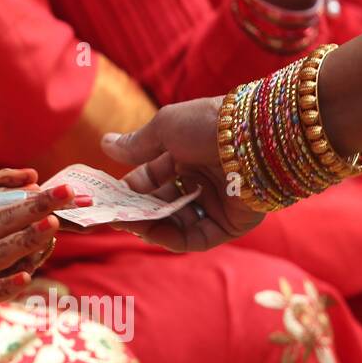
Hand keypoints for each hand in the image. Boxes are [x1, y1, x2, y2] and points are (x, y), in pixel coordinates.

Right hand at [0, 169, 82, 333]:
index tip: (66, 189)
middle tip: (68, 193)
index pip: (4, 203)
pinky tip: (25, 278)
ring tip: (52, 227)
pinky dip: (5, 285)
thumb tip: (31, 181)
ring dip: (25, 240)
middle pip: (4, 220)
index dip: (36, 197)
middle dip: (37, 206)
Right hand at [100, 97, 263, 251]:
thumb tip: (105, 145)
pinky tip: (153, 232)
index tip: (107, 197)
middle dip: (137, 210)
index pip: (151, 176)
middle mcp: (201, 179)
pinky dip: (172, 237)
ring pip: (175, 222)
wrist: (256, 137)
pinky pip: (196, 237)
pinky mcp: (231, 224)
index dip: (130, 188)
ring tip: (129, 223)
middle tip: (112, 215)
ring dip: (150, 225)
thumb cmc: (208, 124)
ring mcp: (216, 203)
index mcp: (187, 154)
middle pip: (161, 202)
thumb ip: (136, 144)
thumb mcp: (165, 128)